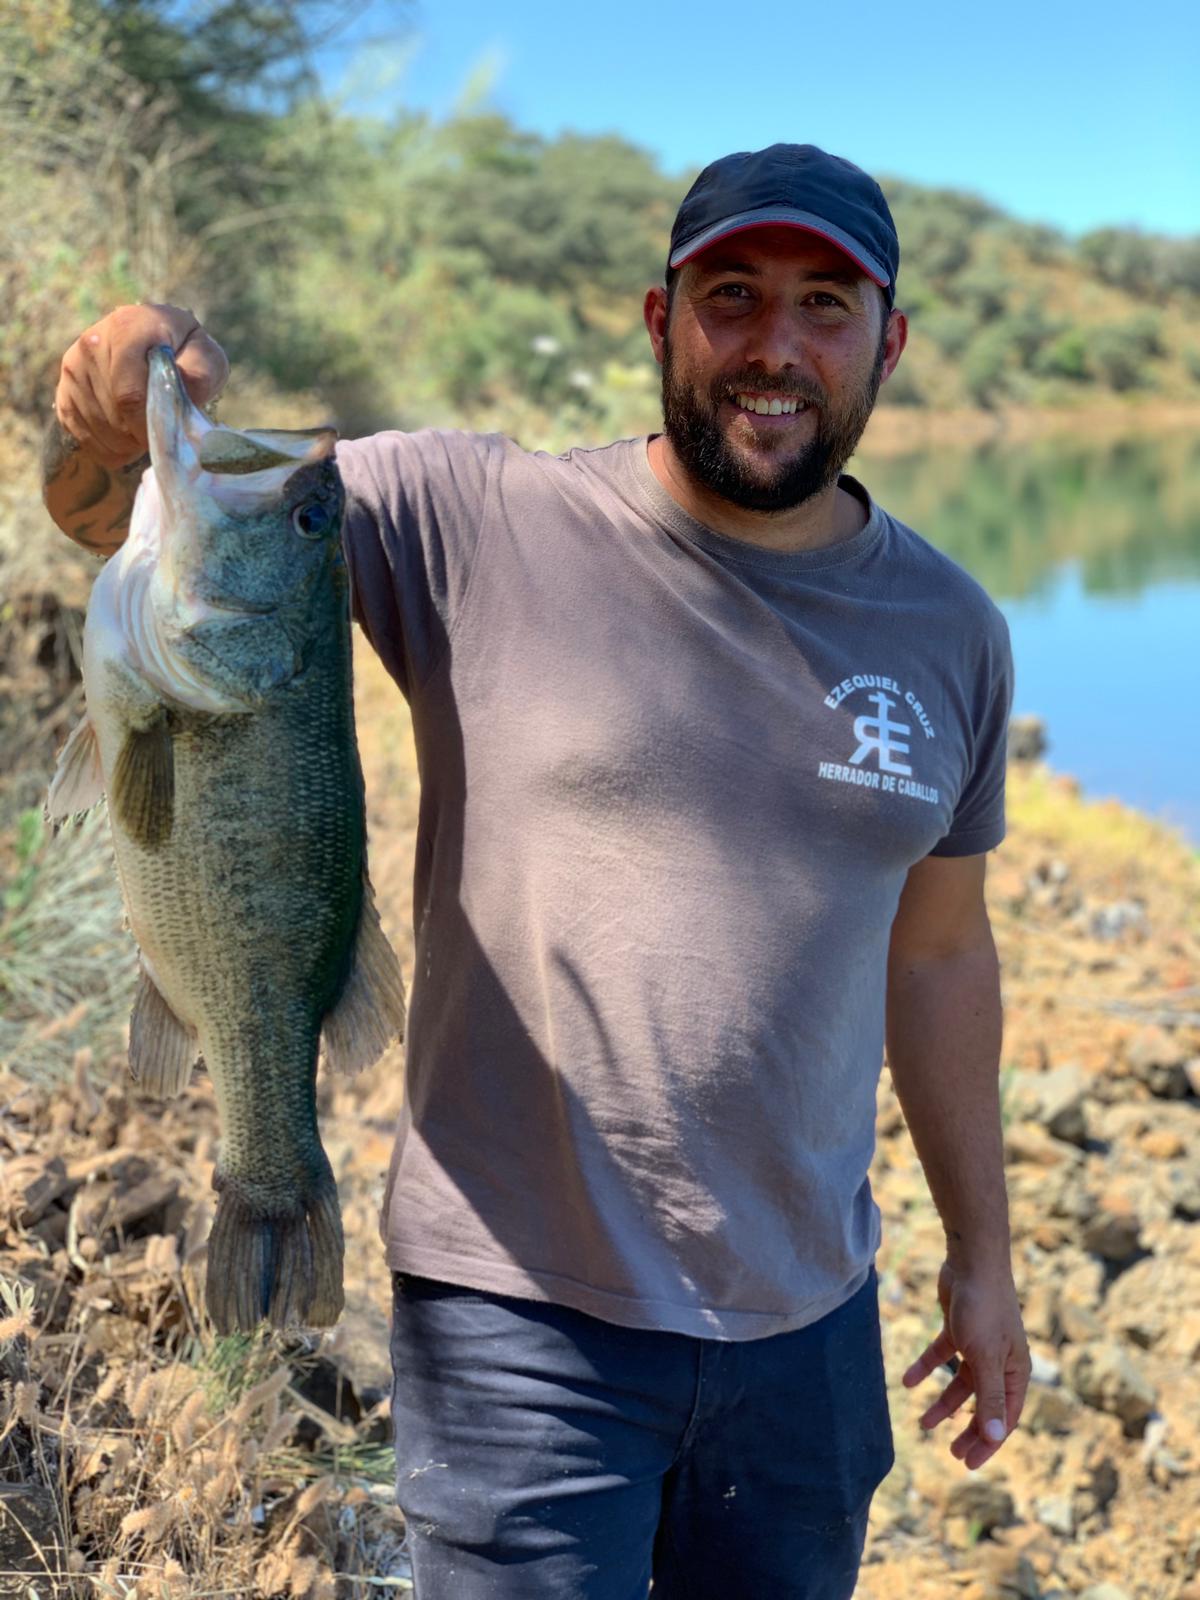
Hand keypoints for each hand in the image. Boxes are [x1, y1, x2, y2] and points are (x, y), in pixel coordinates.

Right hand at [54, 303, 228, 467]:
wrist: (154, 341)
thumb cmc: (184, 353)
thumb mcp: (204, 355)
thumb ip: (200, 372)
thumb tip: (184, 388)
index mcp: (126, 329)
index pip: (129, 394)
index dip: (147, 425)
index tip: (164, 434)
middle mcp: (90, 344)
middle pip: (113, 415)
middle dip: (140, 435)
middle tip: (159, 431)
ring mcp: (72, 368)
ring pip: (99, 429)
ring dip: (126, 443)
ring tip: (145, 429)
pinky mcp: (63, 391)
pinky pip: (83, 437)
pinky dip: (109, 449)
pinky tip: (127, 437)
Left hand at [902, 1257, 1030, 1470]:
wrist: (971, 1261)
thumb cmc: (985, 1309)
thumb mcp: (986, 1358)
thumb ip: (989, 1397)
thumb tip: (995, 1437)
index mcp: (1016, 1372)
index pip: (1004, 1417)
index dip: (988, 1442)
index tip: (968, 1464)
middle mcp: (1000, 1360)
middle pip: (984, 1403)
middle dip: (968, 1428)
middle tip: (951, 1453)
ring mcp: (979, 1344)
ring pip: (961, 1382)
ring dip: (944, 1403)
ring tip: (923, 1423)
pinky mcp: (958, 1327)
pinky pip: (942, 1355)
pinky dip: (926, 1367)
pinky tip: (908, 1381)